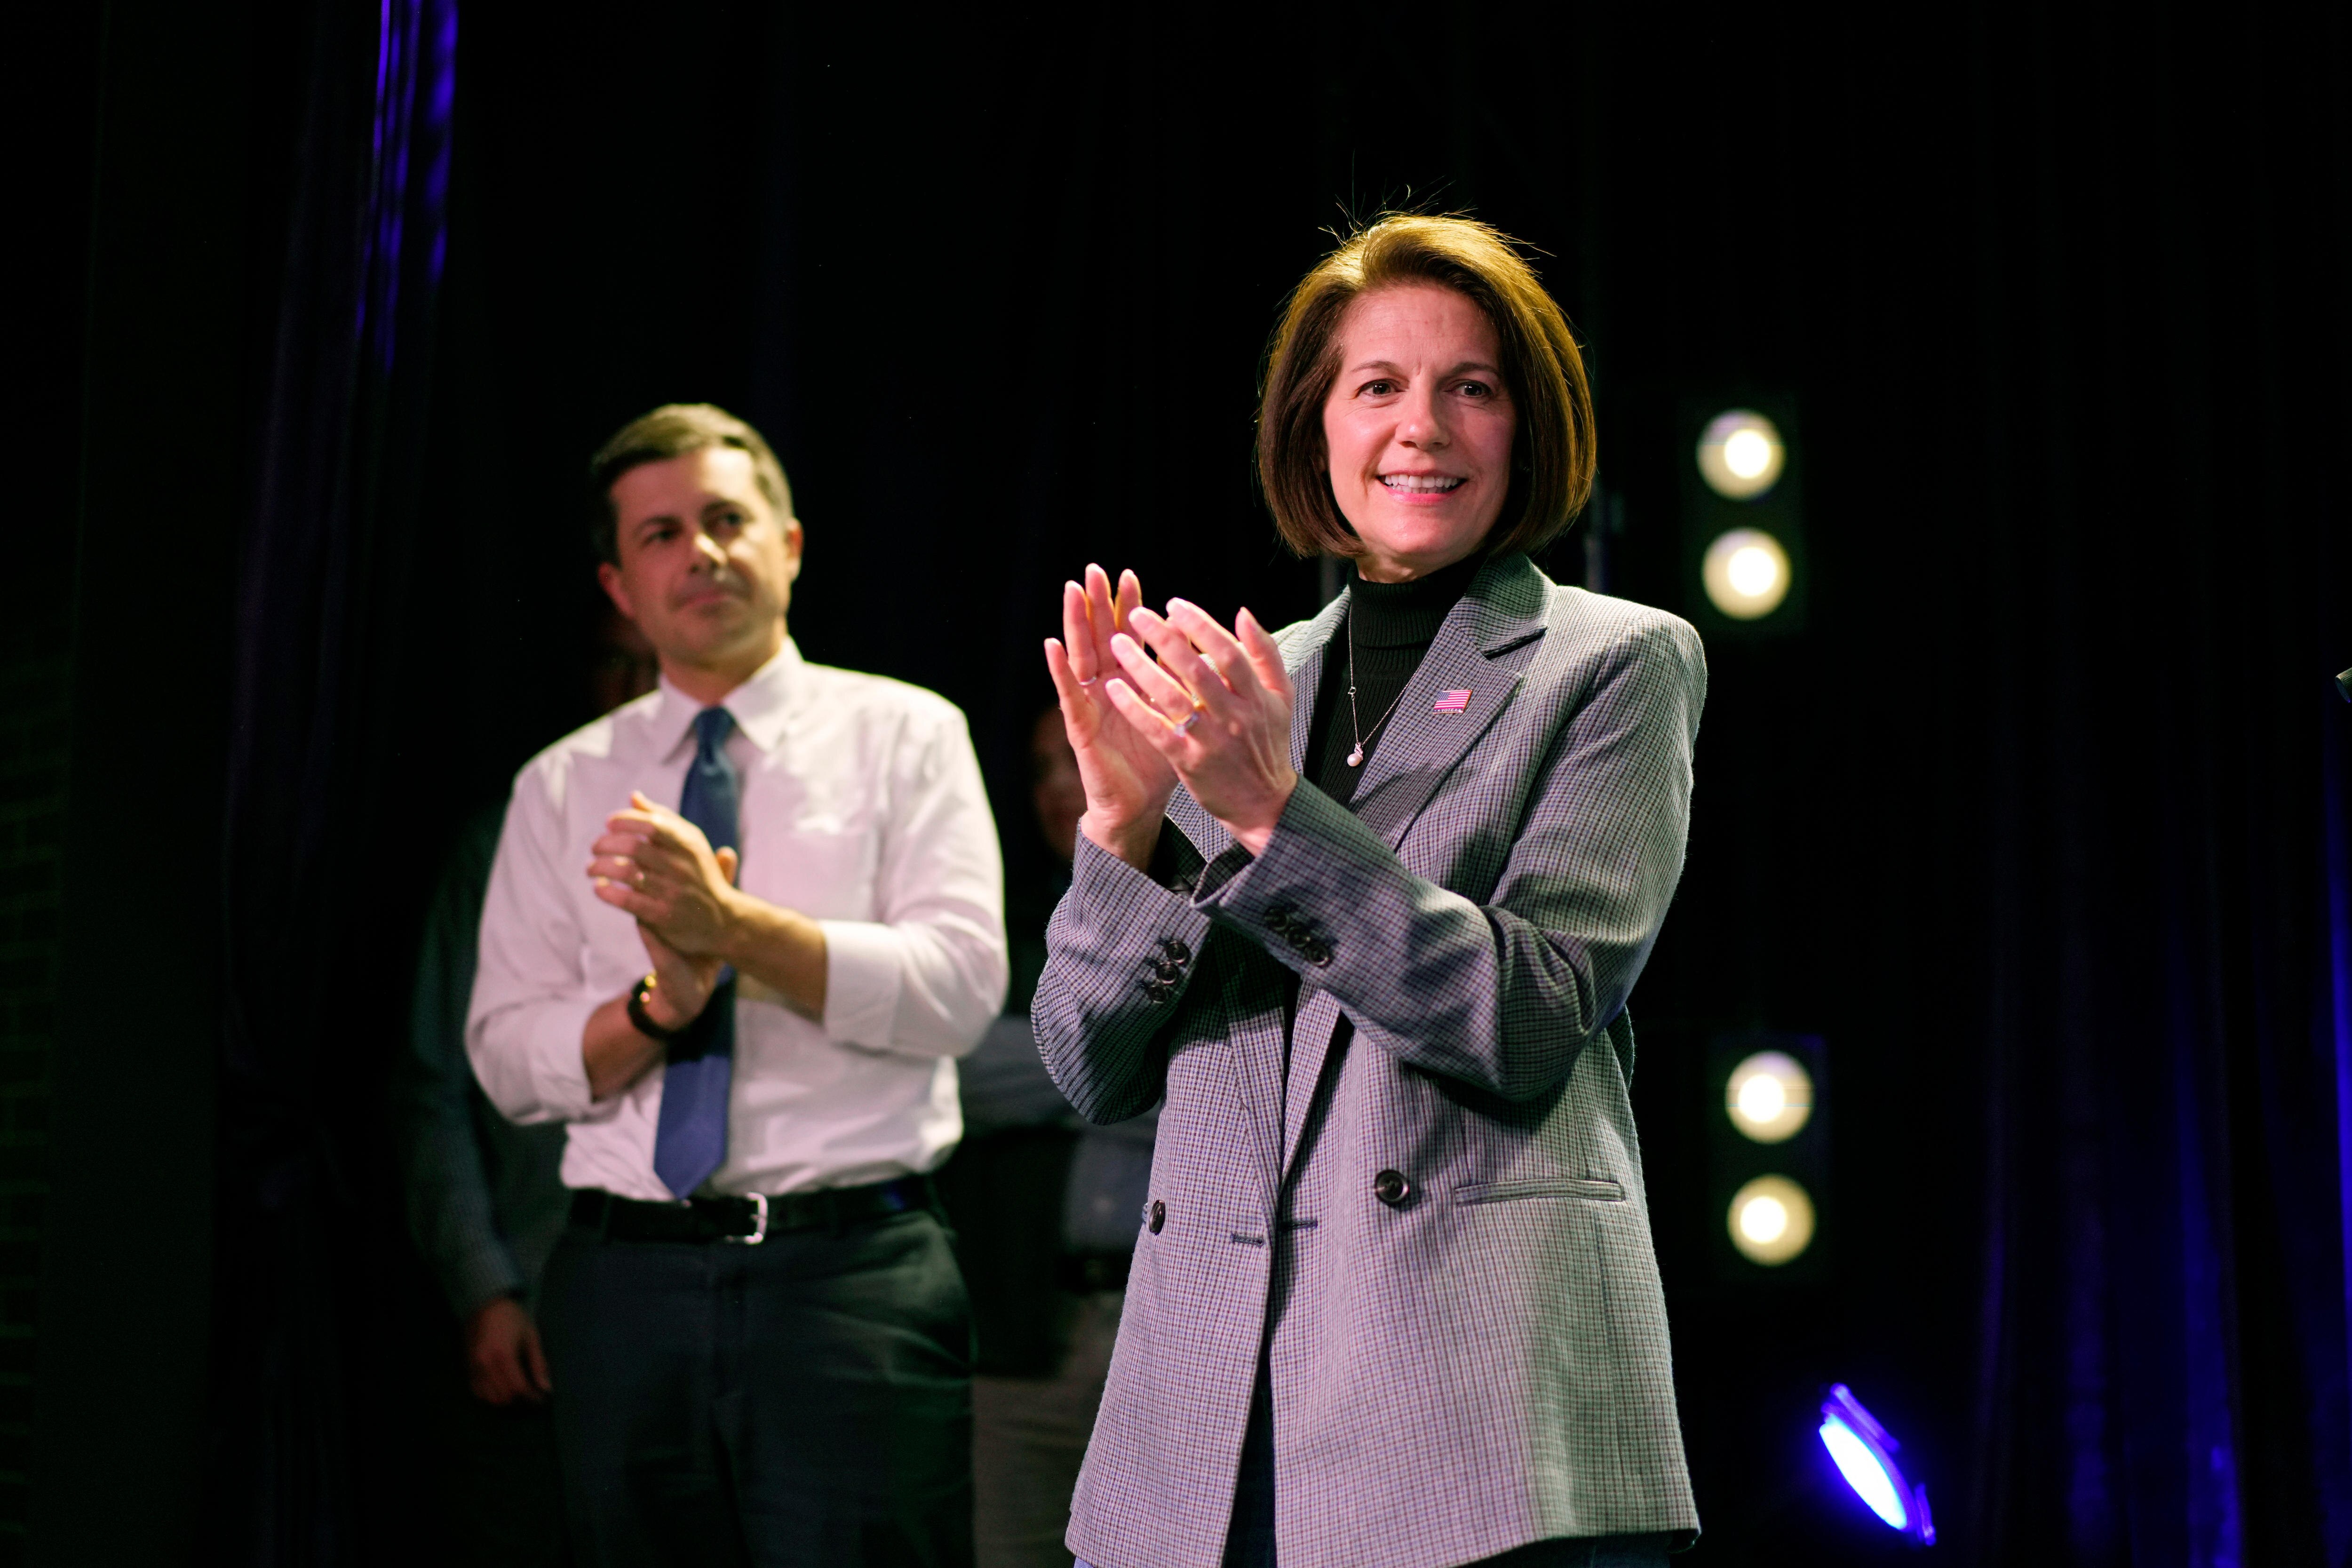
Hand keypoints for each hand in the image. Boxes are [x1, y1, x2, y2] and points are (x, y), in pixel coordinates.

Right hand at [463, 1296, 551, 1405]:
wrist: (487, 1303)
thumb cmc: (513, 1318)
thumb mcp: (531, 1337)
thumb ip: (538, 1364)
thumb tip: (546, 1389)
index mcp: (504, 1355)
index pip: (517, 1388)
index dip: (531, 1398)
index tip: (540, 1400)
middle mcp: (485, 1364)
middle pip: (502, 1396)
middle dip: (519, 1401)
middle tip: (531, 1397)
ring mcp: (473, 1367)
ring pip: (488, 1397)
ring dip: (504, 1400)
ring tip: (517, 1394)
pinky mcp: (467, 1367)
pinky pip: (476, 1391)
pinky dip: (489, 1395)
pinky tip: (501, 1389)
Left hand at [590, 792, 742, 957]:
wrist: (724, 920)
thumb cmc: (700, 875)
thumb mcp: (691, 843)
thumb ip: (663, 819)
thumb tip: (634, 797)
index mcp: (687, 844)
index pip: (651, 824)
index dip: (624, 820)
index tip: (609, 823)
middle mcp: (680, 866)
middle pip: (633, 847)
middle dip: (605, 844)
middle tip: (595, 847)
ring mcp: (672, 891)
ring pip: (626, 873)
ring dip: (600, 867)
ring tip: (590, 868)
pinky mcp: (662, 915)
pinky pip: (627, 900)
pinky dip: (607, 892)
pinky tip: (599, 887)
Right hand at [1044, 564, 1178, 866]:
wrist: (1140, 806)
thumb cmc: (1157, 760)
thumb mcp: (1175, 712)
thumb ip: (1181, 680)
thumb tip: (1202, 644)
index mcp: (1129, 682)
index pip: (1126, 636)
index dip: (1126, 606)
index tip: (1130, 575)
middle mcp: (1105, 688)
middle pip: (1098, 637)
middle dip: (1097, 603)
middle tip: (1095, 570)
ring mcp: (1090, 705)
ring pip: (1080, 656)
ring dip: (1075, 623)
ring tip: (1072, 592)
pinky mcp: (1080, 727)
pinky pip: (1069, 694)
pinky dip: (1060, 670)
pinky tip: (1053, 646)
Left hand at [1103, 599, 1296, 855]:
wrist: (1263, 802)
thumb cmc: (1267, 745)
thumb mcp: (1281, 697)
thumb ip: (1265, 654)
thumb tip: (1243, 614)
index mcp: (1256, 697)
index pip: (1228, 652)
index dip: (1200, 625)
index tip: (1174, 605)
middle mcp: (1235, 717)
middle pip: (1197, 670)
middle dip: (1165, 638)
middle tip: (1137, 614)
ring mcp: (1211, 741)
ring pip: (1173, 698)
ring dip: (1142, 667)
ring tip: (1118, 643)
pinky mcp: (1190, 762)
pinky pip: (1158, 731)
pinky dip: (1136, 708)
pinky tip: (1115, 688)